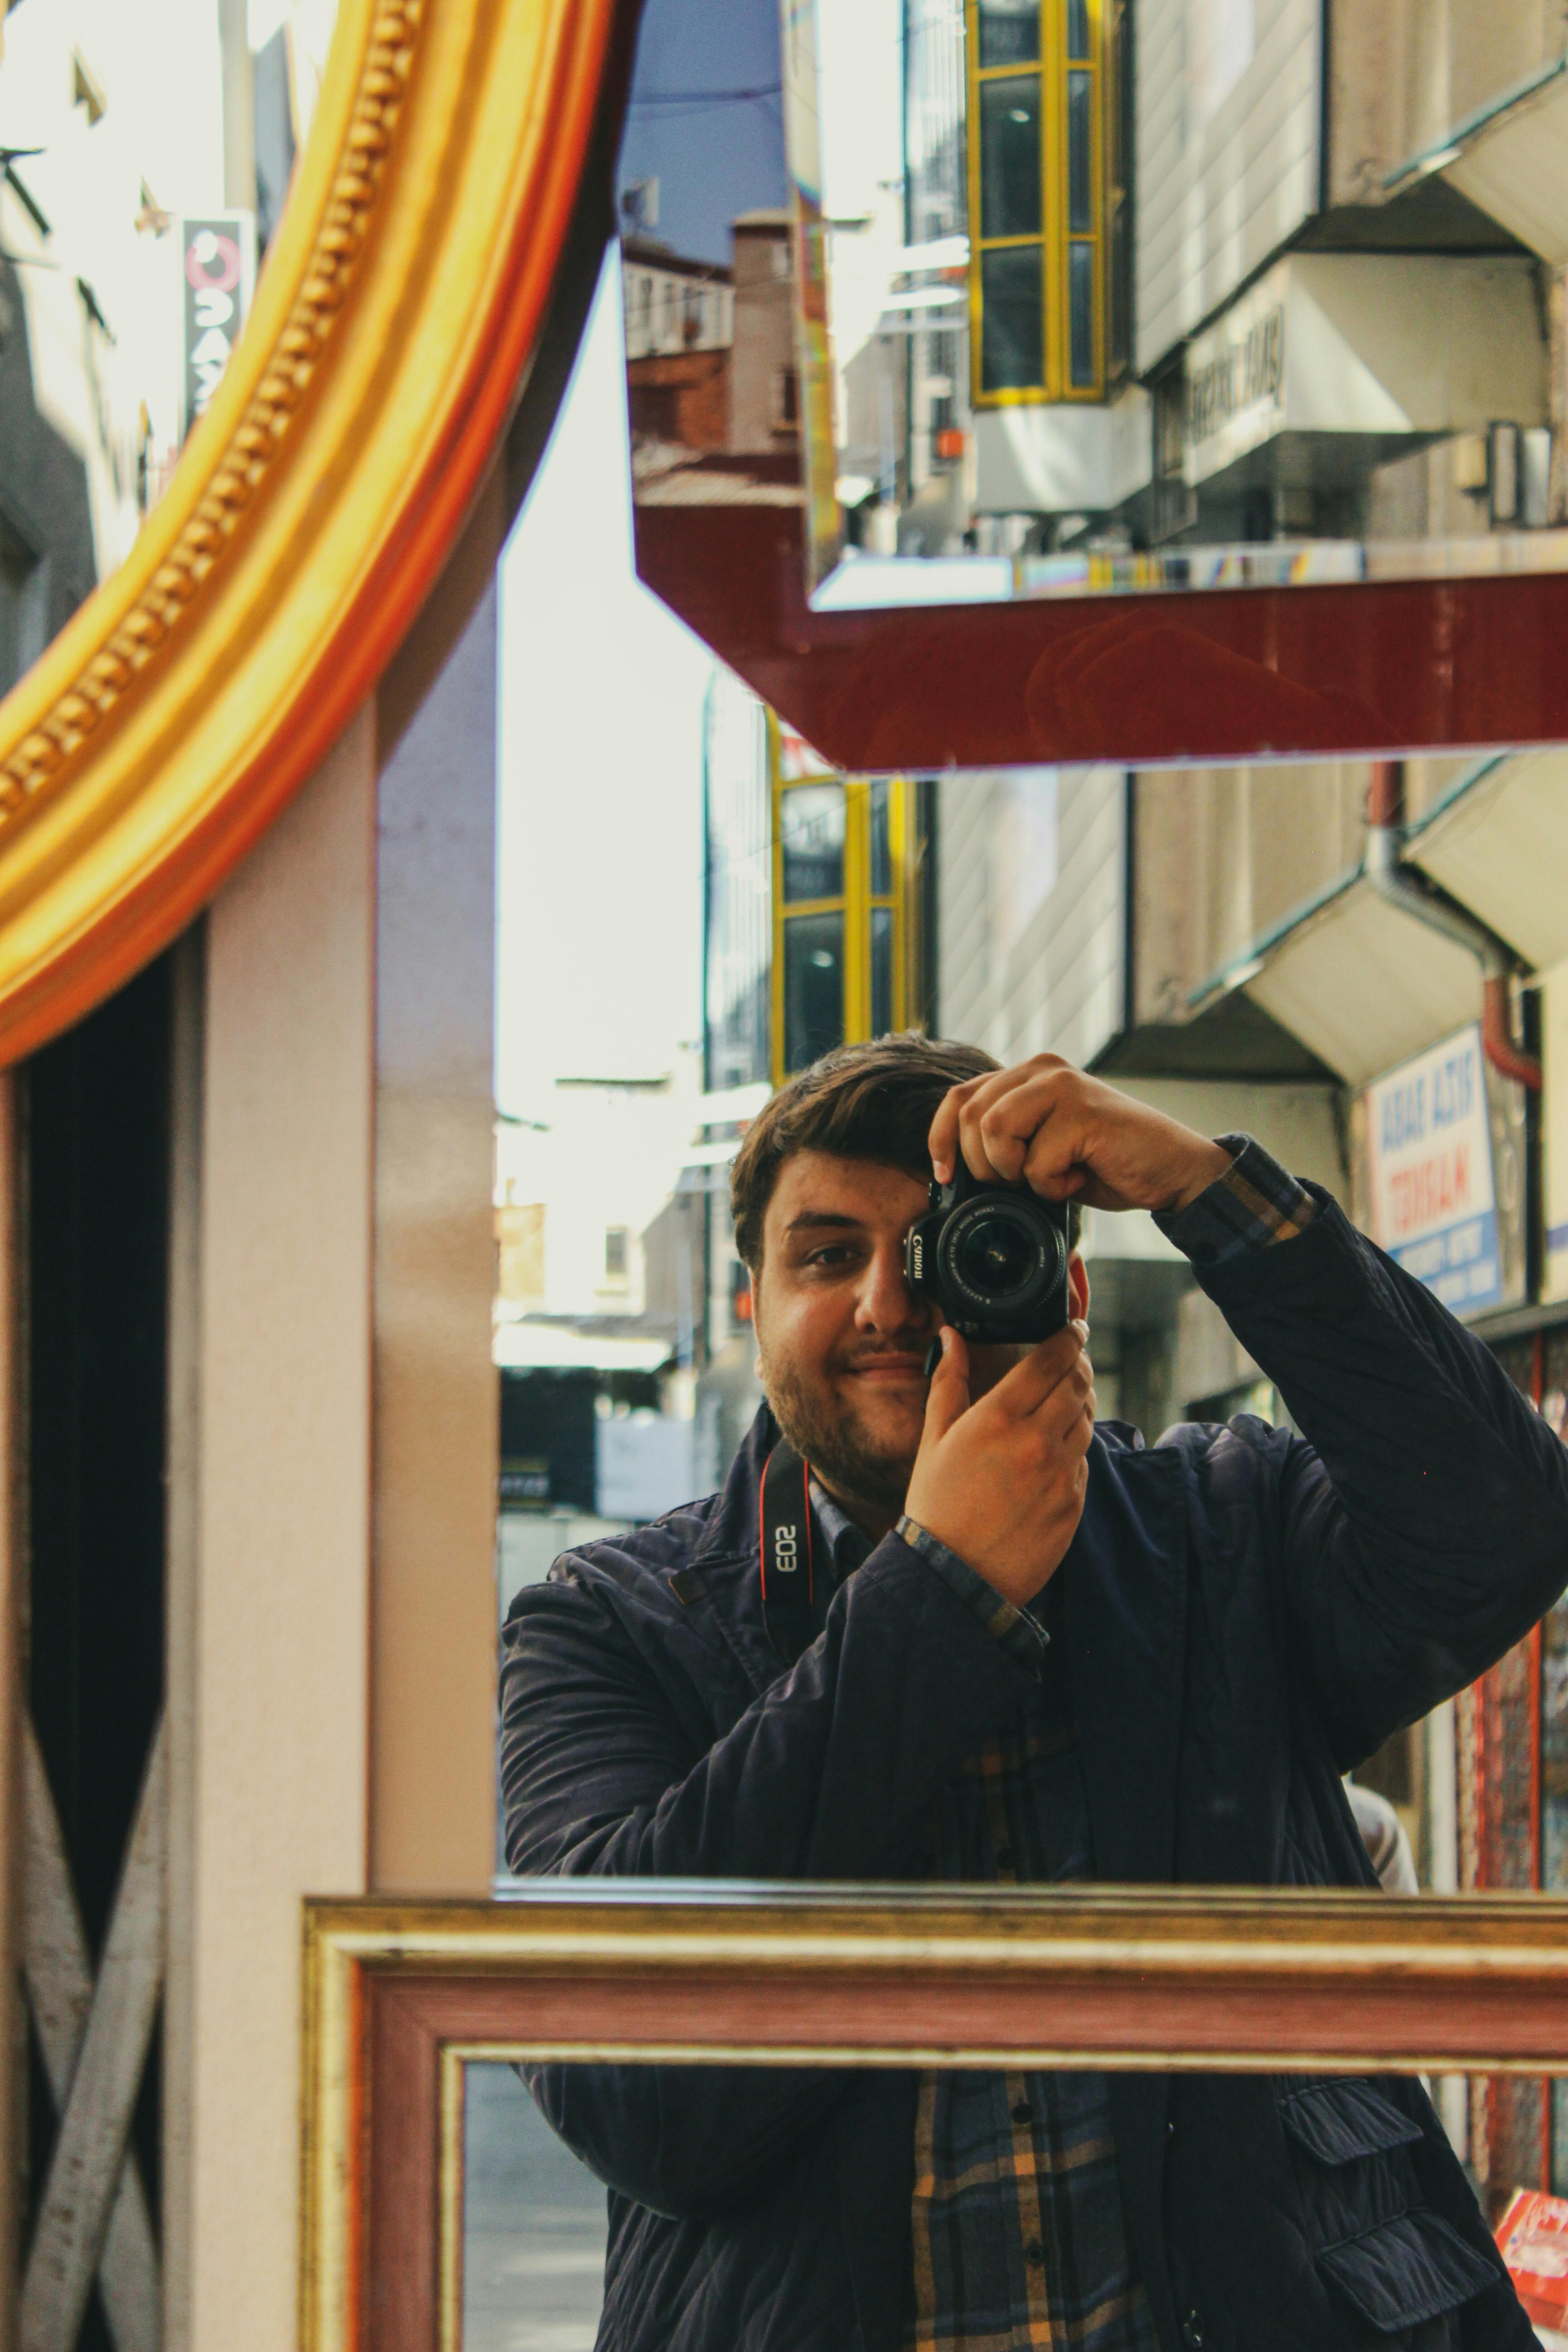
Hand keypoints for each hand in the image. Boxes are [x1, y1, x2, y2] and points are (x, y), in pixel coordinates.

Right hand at [903, 1323, 1094, 1609]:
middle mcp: (1036, 1441)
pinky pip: (1084, 1460)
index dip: (1069, 1337)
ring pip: (1086, 1420)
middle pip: (1077, 1384)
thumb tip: (950, 1337)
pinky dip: (1075, 1445)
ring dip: (1081, 1402)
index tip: (1076, 1326)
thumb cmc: (936, 1506)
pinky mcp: (1073, 1504)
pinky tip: (1056, 1447)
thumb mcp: (934, 1439)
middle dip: (1079, 1363)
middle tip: (1075, 1356)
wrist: (953, 1577)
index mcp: (998, 1418)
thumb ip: (948, 1382)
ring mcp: (1060, 1474)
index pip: (1050, 1361)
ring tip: (1066, 1398)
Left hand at [929, 1055, 1230, 1215]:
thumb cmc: (1104, 1164)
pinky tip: (1079, 1178)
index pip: (958, 1097)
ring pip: (994, 1129)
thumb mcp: (1041, 1148)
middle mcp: (1042, 1069)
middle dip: (985, 1164)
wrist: (1170, 1171)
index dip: (940, 1139)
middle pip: (970, 1115)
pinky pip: (1037, 1160)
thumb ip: (1005, 1141)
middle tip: (1021, 1181)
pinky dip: (1052, 1186)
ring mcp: (1063, 1086)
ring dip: (1014, 1171)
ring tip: (1049, 1177)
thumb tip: (953, 1169)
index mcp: (1027, 1075)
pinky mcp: (1083, 1112)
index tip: (947, 1175)